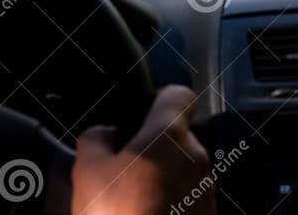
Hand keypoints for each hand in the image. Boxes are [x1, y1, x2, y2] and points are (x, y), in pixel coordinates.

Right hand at [72, 86, 216, 214]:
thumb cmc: (118, 214)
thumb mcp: (87, 173)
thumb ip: (95, 140)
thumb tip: (104, 131)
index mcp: (170, 134)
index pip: (178, 95)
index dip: (157, 100)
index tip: (138, 117)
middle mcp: (198, 155)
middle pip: (176, 137)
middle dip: (152, 149)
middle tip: (123, 170)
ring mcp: (208, 188)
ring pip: (183, 169)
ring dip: (162, 178)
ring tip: (133, 201)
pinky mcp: (209, 214)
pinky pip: (189, 198)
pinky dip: (171, 203)